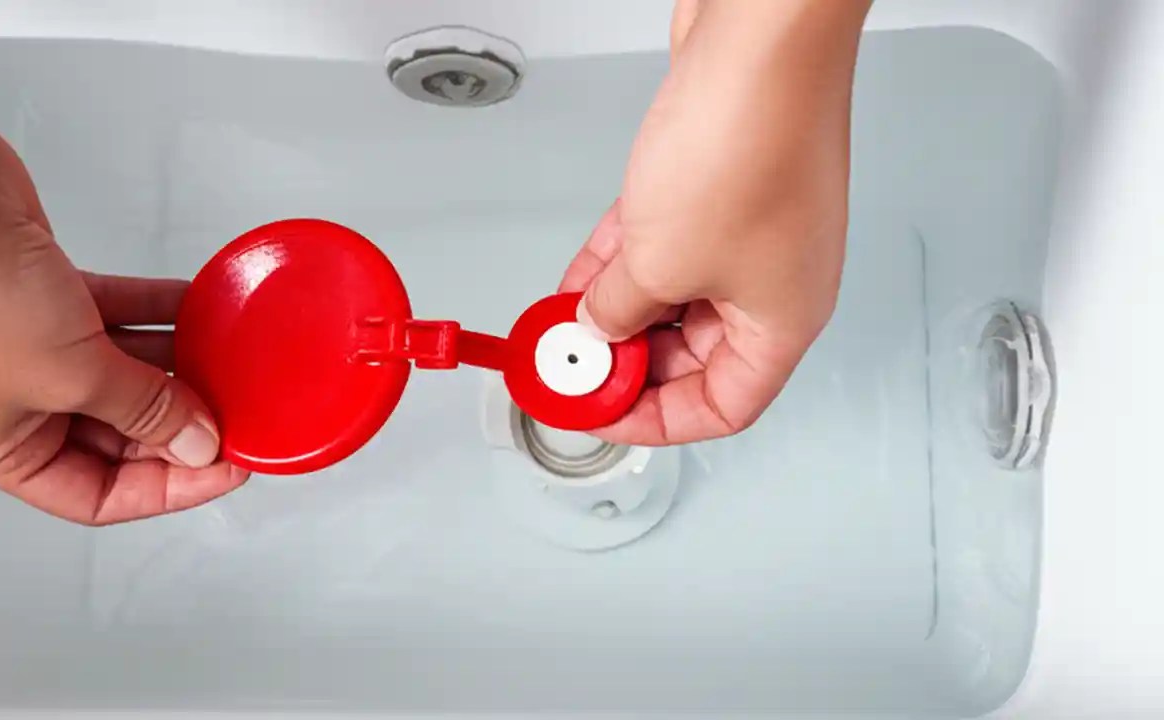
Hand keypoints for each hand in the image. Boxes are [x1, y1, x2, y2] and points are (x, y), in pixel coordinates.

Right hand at [0, 131, 247, 524]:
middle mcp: (11, 404)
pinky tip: (198, 309)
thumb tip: (196, 442)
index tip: (223, 466)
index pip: (100, 497)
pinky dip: (157, 314)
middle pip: (116, 437)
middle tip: (234, 414)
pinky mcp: (48, 300)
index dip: (169, 488)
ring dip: (175, 368)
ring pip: (121, 374)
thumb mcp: (76, 375)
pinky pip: (117, 320)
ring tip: (226, 365)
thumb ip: (146, 411)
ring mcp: (30, 350)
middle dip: (178, 425)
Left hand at [560, 0, 869, 445]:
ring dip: (613, 311)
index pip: (720, 407)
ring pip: (671, 298)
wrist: (760, 42)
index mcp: (782, 323)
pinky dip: (619, 266)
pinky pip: (664, 248)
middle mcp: (774, 284)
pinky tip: (574, 278)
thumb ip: (618, 311)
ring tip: (555, 325)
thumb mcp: (659, 262)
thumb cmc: (746, 145)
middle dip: (622, 360)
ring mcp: (748, 235)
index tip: (597, 412)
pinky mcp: (721, 192)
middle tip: (565, 365)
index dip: (653, 420)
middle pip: (690, 354)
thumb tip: (595, 331)